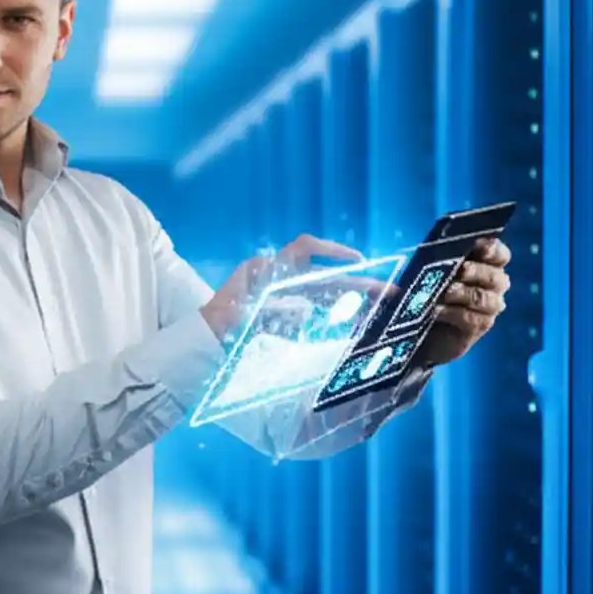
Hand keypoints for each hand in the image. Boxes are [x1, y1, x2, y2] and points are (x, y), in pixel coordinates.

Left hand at [201, 233, 366, 338]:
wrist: (203, 344)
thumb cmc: (217, 326)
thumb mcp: (241, 314)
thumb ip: (269, 311)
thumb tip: (305, 310)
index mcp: (267, 271)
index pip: (304, 249)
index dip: (331, 250)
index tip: (357, 259)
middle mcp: (278, 277)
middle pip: (323, 275)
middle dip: (356, 282)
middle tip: (389, 292)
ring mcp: (282, 295)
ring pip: (323, 291)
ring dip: (350, 298)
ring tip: (380, 307)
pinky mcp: (282, 313)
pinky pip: (314, 307)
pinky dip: (333, 312)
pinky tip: (353, 321)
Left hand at [414, 237, 512, 367]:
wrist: (419, 332)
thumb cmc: (422, 294)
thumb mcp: (421, 275)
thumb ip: (423, 263)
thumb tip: (401, 258)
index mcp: (485, 265)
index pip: (499, 253)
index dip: (492, 248)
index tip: (477, 245)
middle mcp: (493, 285)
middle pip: (494, 275)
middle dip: (476, 271)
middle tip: (458, 270)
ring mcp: (489, 308)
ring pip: (484, 297)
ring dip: (463, 293)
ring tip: (443, 292)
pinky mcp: (479, 327)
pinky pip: (471, 318)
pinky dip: (453, 313)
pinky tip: (435, 310)